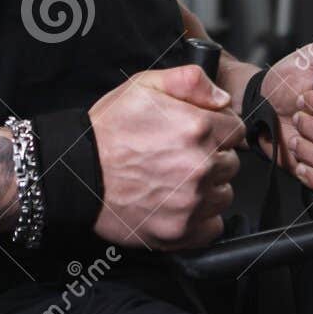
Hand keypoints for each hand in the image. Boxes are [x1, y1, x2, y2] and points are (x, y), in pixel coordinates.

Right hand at [89, 64, 244, 249]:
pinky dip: (200, 218)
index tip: (199, 133)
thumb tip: (222, 97)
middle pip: (231, 163)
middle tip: (180, 156)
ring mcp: (192, 203)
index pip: (236, 129)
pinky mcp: (180, 231)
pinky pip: (212, 226)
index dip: (218, 129)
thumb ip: (190, 81)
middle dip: (212, 157)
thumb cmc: (107, 131)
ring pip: (223, 194)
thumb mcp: (144, 85)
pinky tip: (176, 204)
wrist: (76, 173)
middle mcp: (200, 166)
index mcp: (197, 128)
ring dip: (207, 188)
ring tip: (175, 180)